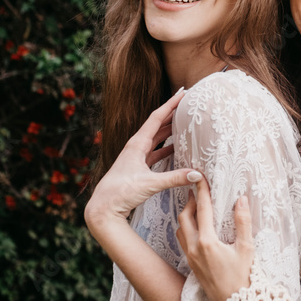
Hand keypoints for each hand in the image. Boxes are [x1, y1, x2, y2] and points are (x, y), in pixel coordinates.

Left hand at [85, 90, 201, 229]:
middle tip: (187, 103)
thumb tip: (198, 174)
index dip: (170, 104)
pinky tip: (176, 148)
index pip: (156, 118)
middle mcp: (136, 147)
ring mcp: (136, 157)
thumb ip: (175, 178)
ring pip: (157, 138)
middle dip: (172, 113)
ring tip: (184, 122)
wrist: (103, 208)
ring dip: (170, 130)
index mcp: (136, 144)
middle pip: (157, 125)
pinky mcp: (138, 167)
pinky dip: (167, 148)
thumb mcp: (150, 184)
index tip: (183, 92)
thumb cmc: (120, 193)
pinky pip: (156, 152)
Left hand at [177, 178, 253, 300]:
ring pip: (181, 229)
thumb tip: (240, 199)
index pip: (203, 210)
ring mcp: (191, 257)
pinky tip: (195, 227)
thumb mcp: (247, 248)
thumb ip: (243, 222)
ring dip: (186, 215)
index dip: (202, 191)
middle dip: (191, 201)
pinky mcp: (191, 264)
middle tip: (198, 189)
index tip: (200, 177)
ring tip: (196, 206)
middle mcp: (195, 248)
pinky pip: (182, 240)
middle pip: (185, 217)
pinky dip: (186, 228)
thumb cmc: (243, 277)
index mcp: (207, 242)